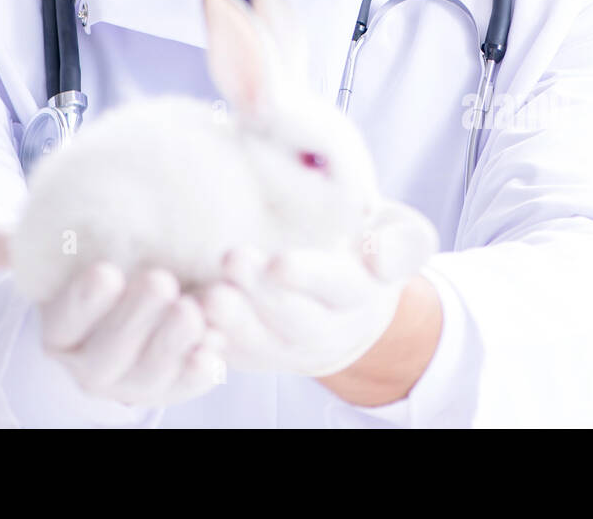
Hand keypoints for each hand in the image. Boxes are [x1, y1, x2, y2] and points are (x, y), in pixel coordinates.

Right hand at [36, 261, 226, 406]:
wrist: (134, 279)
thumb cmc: (84, 259)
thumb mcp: (46, 249)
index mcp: (57, 332)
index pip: (63, 322)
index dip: (83, 302)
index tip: (106, 271)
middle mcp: (89, 365)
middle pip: (106, 355)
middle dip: (134, 320)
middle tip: (160, 281)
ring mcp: (131, 380)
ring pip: (146, 376)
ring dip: (171, 347)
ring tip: (196, 310)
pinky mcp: (170, 383)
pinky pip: (183, 386)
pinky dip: (199, 373)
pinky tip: (217, 351)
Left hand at [197, 200, 437, 378]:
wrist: (352, 296)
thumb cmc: (369, 245)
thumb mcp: (402, 236)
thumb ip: (403, 242)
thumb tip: (377, 257)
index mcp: (361, 293)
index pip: (338, 288)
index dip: (309, 277)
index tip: (279, 260)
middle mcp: (327, 328)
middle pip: (295, 319)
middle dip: (262, 293)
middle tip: (231, 258)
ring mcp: (290, 347)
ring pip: (262, 344)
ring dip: (233, 322)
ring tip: (206, 295)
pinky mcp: (259, 354)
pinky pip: (236, 356)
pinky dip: (213, 344)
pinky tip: (189, 322)